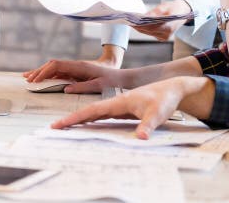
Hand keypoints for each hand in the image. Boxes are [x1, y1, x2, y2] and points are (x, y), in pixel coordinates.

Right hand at [23, 45, 123, 83]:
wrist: (119, 74)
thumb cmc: (111, 80)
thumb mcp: (99, 85)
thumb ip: (82, 87)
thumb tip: (65, 89)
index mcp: (79, 66)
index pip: (57, 65)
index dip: (44, 72)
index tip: (35, 80)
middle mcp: (75, 65)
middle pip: (52, 64)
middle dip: (39, 71)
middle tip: (27, 80)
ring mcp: (74, 67)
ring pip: (54, 67)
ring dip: (41, 72)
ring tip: (28, 78)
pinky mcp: (75, 71)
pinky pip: (58, 71)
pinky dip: (48, 74)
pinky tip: (41, 79)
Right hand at [51, 77, 207, 138]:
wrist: (173, 88)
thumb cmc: (165, 99)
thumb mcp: (157, 114)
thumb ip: (148, 126)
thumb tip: (140, 139)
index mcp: (119, 102)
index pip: (93, 111)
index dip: (76, 118)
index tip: (60, 124)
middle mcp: (116, 103)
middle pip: (90, 112)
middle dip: (72, 120)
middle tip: (55, 128)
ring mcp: (120, 106)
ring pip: (95, 113)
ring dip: (81, 120)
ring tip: (66, 128)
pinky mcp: (125, 110)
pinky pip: (104, 116)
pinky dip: (93, 120)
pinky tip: (88, 125)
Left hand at [132, 0, 191, 40]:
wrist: (183, 12)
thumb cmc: (174, 8)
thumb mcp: (165, 6)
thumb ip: (155, 12)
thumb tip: (145, 16)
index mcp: (169, 27)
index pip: (151, 27)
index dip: (141, 24)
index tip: (132, 20)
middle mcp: (166, 35)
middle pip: (148, 30)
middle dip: (138, 25)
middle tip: (128, 20)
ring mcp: (164, 37)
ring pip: (148, 32)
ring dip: (139, 27)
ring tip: (130, 21)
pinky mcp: (162, 38)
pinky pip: (150, 33)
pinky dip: (144, 28)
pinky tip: (137, 24)